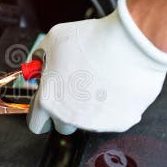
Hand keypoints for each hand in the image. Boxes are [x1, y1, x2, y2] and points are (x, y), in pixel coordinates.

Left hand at [27, 0, 166, 134]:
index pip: (36, 122)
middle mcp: (70, 116)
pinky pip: (113, 117)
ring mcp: (96, 123)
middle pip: (62, 125)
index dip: (41, 112)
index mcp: (48, 100)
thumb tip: (36, 66)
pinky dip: (114, 105)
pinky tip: (116, 85)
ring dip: (91, 107)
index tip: (48, 104)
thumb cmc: (92, 40)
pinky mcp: (120, 122)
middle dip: (66, 111)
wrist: (130, 44)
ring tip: (99, 81)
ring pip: (88, 121)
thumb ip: (39, 58)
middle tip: (77, 88)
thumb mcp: (52, 40)